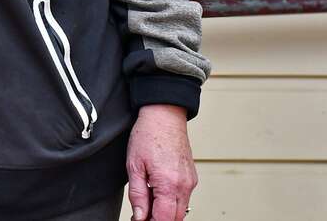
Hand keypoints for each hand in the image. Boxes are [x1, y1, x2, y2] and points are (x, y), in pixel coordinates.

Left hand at [126, 104, 196, 220]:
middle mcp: (184, 185)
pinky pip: (184, 198)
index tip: (140, 220)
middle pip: (176, 218)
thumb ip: (137, 195)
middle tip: (142, 213)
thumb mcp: (134, 165)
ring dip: (166, 211)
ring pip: (181, 210)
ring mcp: (190, 181)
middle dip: (159, 219)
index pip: (164, 219)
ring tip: (148, 200)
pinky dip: (172, 201)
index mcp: (169, 184)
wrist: (164, 115)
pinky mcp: (192, 177)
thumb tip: (139, 216)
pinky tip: (158, 191)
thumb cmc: (149, 134)